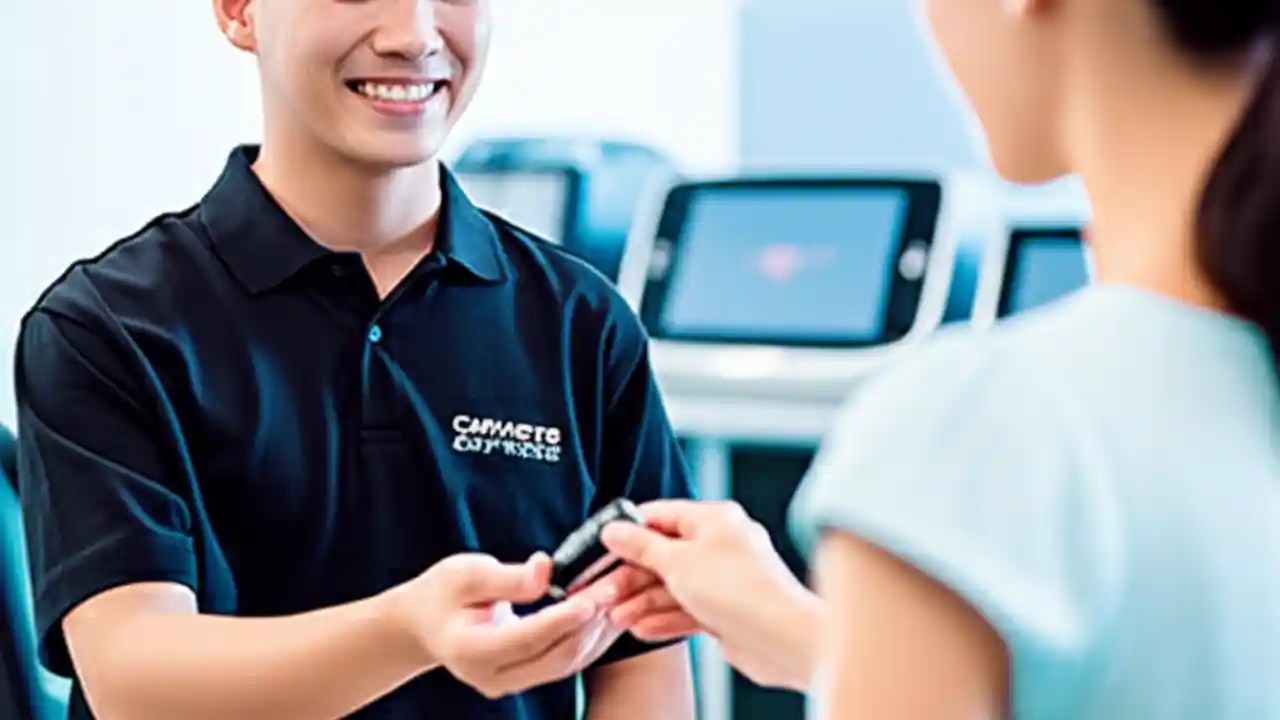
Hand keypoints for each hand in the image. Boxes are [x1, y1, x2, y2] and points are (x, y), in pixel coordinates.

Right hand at [385, 552, 619, 698]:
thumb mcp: (466, 573)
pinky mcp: (526, 679)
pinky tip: (608, 611)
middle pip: (555, 655)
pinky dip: (590, 637)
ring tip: (619, 594)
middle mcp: (493, 677)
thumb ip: (508, 577)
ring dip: (597, 630)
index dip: (564, 618)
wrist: (425, 625)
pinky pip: (567, 661)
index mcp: (471, 650)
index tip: (594, 595)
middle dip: (591, 621)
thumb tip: (547, 569)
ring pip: (567, 662)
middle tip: (616, 587)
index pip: (528, 637)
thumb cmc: (442, 593)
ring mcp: (511, 684)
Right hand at [598, 500, 825, 690]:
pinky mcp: (726, 610)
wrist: (781, 638)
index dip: (629, 531)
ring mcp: (724, 579)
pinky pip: (686, 609)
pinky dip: (663, 618)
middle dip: (632, 575)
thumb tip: (616, 530)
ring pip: (673, 585)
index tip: (603, 545)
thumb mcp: (678, 562)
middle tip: (604, 590)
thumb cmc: (742, 591)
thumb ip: (642, 546)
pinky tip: (642, 628)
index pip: (662, 515)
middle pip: (664, 554)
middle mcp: (721, 545)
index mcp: (715, 520)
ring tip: (618, 616)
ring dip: (642, 601)